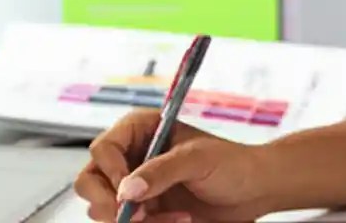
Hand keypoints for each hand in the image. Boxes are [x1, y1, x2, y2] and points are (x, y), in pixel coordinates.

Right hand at [74, 109, 274, 221]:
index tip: (125, 191)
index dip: (110, 171)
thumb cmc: (233, 163)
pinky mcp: (145, 210)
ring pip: (105, 208)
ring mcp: (136, 186)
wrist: (255, 191)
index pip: (103, 148)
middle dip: (108, 202)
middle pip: (91, 180)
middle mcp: (132, 157)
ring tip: (169, 217)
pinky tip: (177, 221)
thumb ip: (161, 171)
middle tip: (130, 215)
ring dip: (133, 219)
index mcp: (141, 130)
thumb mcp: (197, 159)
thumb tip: (127, 189)